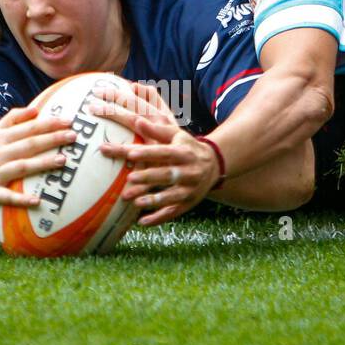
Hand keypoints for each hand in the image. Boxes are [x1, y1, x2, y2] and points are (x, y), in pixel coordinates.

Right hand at [0, 106, 75, 207]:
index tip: (68, 121)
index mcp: (0, 138)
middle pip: (28, 145)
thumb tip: (35, 109)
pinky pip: (7, 196)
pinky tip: (37, 201)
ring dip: (41, 164)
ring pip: (21, 167)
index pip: (28, 128)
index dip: (48, 124)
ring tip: (63, 160)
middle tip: (74, 136)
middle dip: (51, 139)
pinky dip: (21, 199)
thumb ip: (12, 119)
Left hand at [93, 85, 219, 225]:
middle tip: (129, 179)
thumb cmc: (188, 147)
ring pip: (171, 197)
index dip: (148, 153)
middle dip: (148, 177)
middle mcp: (188, 171)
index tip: (130, 153)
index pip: (163, 152)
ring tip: (136, 203)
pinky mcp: (188, 203)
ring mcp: (189, 189)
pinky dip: (158, 218)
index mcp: (183, 153)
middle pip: (167, 175)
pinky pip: (173, 212)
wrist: (214, 165)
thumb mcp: (177, 136)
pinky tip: (142, 222)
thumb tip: (137, 121)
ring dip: (154, 200)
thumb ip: (157, 130)